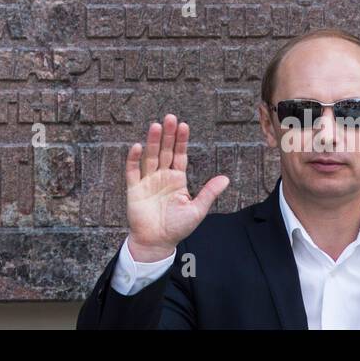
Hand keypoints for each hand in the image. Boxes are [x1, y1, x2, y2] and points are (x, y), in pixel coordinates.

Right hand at [125, 114, 228, 260]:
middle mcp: (162, 176)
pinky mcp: (134, 189)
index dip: (181, 141)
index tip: (183, 125)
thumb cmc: (177, 227)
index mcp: (177, 179)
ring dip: (152, 141)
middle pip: (164, 151)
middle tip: (169, 118)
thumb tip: (226, 178)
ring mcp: (147, 181)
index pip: (180, 155)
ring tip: (155, 126)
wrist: (157, 242)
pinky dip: (133, 159)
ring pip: (150, 156)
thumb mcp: (197, 209)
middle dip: (167, 135)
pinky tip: (137, 146)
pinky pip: (133, 171)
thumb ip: (209, 192)